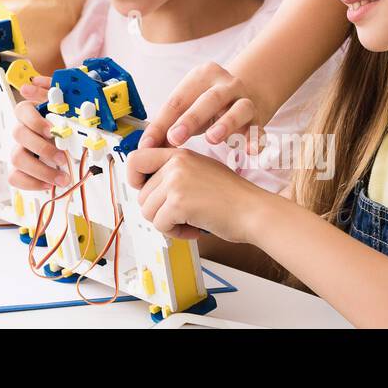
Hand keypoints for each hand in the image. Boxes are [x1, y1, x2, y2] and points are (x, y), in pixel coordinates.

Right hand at [7, 76, 70, 190]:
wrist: (67, 143)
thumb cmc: (62, 123)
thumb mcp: (62, 103)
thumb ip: (51, 90)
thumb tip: (35, 82)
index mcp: (29, 113)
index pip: (22, 110)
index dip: (34, 120)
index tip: (50, 129)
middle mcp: (22, 131)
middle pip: (18, 135)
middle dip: (41, 147)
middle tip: (61, 157)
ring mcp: (19, 151)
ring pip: (16, 159)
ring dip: (40, 170)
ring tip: (62, 177)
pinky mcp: (21, 170)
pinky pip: (16, 178)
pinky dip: (32, 183)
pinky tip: (49, 183)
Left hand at [129, 146, 272, 243]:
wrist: (254, 211)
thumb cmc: (233, 197)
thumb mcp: (201, 171)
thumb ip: (175, 173)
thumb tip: (146, 187)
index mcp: (180, 154)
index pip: (136, 158)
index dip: (133, 178)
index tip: (143, 190)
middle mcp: (176, 164)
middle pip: (142, 194)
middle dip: (159, 210)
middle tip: (180, 215)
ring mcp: (176, 182)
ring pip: (148, 211)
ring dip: (167, 223)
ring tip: (189, 222)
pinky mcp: (178, 203)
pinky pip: (160, 224)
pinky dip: (175, 233)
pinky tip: (193, 229)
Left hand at [132, 62, 265, 187]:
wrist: (249, 92)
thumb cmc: (208, 105)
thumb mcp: (188, 108)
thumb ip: (169, 126)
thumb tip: (146, 149)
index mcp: (201, 77)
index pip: (178, 100)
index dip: (161, 123)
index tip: (147, 145)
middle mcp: (226, 84)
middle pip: (209, 99)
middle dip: (191, 119)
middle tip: (175, 138)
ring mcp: (245, 99)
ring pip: (239, 109)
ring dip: (225, 124)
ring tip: (212, 140)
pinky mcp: (260, 117)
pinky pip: (259, 128)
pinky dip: (255, 139)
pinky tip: (250, 152)